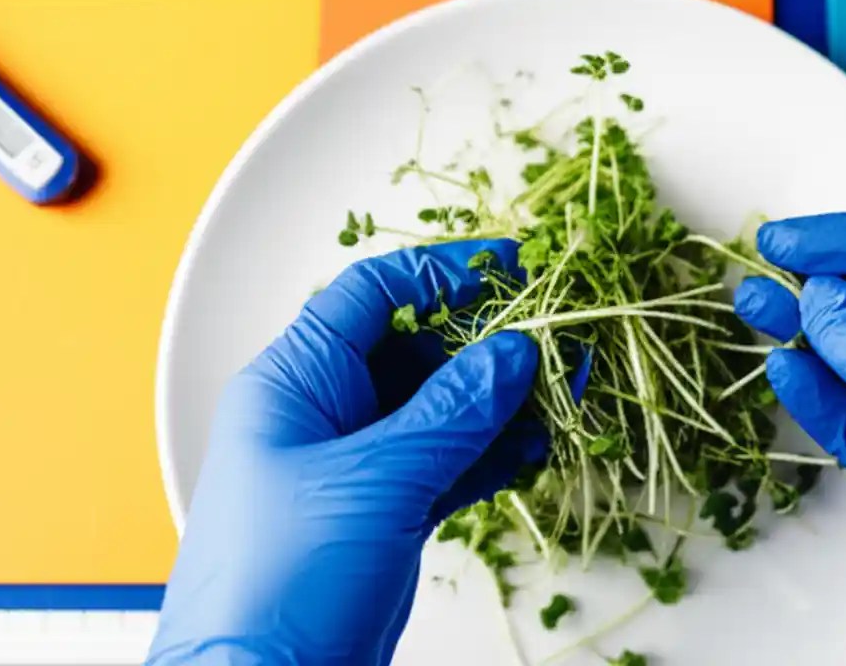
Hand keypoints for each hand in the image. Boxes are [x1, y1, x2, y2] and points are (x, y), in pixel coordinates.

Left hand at [148, 241, 543, 665]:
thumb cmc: (279, 580)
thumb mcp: (373, 480)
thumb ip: (451, 412)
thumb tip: (515, 350)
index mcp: (295, 382)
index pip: (372, 295)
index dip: (442, 272)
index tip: (512, 265)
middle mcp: (325, 414)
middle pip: (418, 351)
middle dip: (488, 342)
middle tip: (558, 336)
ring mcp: (358, 466)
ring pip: (442, 412)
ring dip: (502, 402)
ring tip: (566, 391)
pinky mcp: (386, 514)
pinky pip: (449, 466)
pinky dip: (492, 456)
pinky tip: (537, 448)